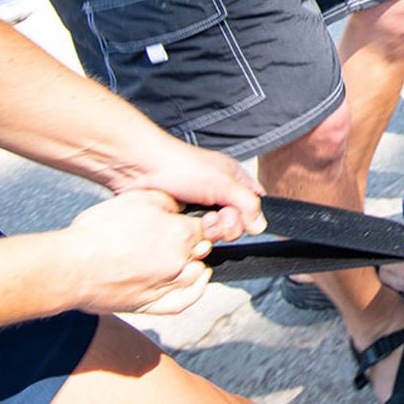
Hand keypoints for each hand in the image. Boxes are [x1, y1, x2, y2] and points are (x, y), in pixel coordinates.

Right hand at [60, 190, 217, 315]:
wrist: (71, 267)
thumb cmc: (98, 232)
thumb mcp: (138, 198)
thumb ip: (167, 201)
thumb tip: (180, 208)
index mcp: (179, 233)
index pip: (204, 227)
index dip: (196, 223)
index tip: (187, 222)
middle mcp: (178, 261)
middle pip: (200, 250)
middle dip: (194, 242)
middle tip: (176, 237)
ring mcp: (166, 285)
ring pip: (196, 274)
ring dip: (194, 264)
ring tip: (181, 256)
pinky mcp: (150, 305)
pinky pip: (183, 302)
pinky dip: (196, 292)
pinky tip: (197, 282)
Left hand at [107, 137, 262, 242]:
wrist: (143, 170)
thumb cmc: (183, 166)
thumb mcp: (225, 183)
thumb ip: (248, 204)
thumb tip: (261, 226)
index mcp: (234, 181)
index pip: (254, 205)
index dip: (250, 215)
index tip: (239, 216)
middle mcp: (219, 195)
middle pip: (236, 224)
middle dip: (227, 225)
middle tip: (215, 216)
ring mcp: (200, 209)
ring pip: (216, 233)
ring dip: (210, 230)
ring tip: (198, 219)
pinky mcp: (183, 221)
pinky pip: (196, 236)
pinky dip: (193, 235)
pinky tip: (185, 225)